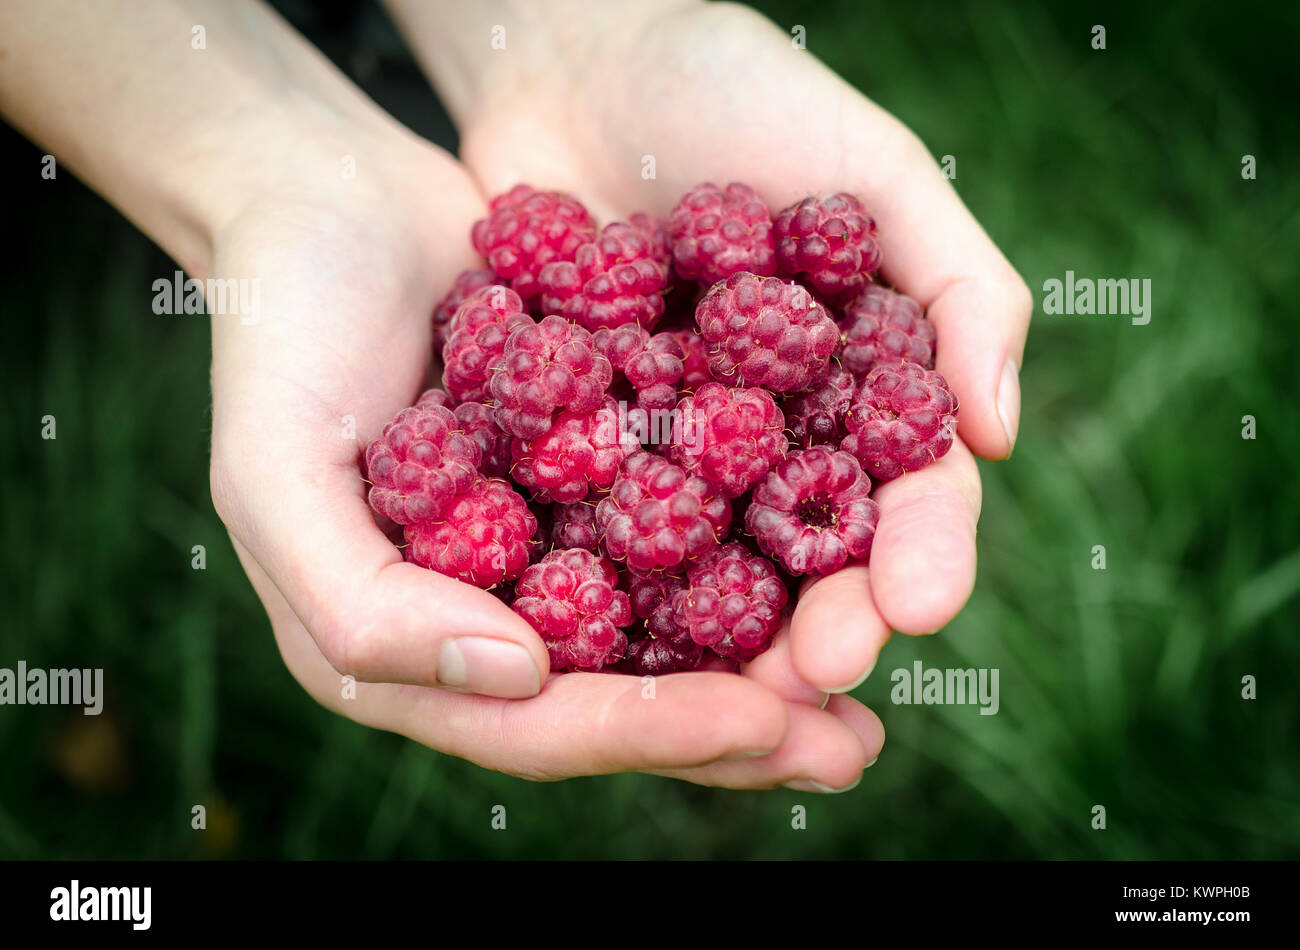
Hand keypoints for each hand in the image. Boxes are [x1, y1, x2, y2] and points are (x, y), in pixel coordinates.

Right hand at [202, 117, 876, 789]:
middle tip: (848, 746)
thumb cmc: (281, 332)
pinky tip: (841, 549)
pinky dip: (761, 542)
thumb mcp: (275, 473)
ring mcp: (549, 540)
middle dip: (736, 724)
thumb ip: (361, 606)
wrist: (331, 204)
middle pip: (623, 694)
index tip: (757, 722)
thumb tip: (518, 678)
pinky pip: (687, 521)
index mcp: (408, 644)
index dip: (645, 732)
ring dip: (770, 655)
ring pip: (671, 621)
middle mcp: (489, 609)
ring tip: (873, 670)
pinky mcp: (599, 466)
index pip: (535, 723)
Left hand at [392, 0, 1029, 704]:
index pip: (908, 492)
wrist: (578, 58)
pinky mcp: (568, 441)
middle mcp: (769, 436)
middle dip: (817, 624)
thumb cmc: (742, 94)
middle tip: (811, 682)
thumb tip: (1002, 432)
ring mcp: (666, 448)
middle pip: (807, 557)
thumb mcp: (875, 166)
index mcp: (858, 387)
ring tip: (717, 698)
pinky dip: (590, 573)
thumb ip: (958, 286)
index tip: (918, 609)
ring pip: (701, 566)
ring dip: (715, 639)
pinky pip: (583, 518)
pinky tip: (589, 633)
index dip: (918, 556)